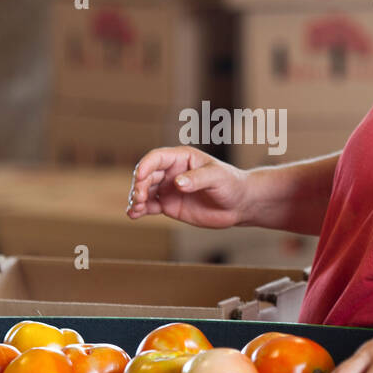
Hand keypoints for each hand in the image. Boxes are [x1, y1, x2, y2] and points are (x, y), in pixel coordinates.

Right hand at [126, 146, 249, 228]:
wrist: (239, 204)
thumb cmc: (232, 184)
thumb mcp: (218, 177)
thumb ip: (198, 179)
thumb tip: (178, 183)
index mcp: (182, 158)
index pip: (157, 158)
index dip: (145, 166)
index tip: (140, 177)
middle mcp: (171, 171)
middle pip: (147, 175)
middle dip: (139, 185)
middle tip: (140, 198)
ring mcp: (169, 188)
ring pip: (145, 191)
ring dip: (136, 198)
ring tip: (135, 209)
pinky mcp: (169, 205)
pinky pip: (150, 206)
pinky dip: (139, 210)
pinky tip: (133, 215)